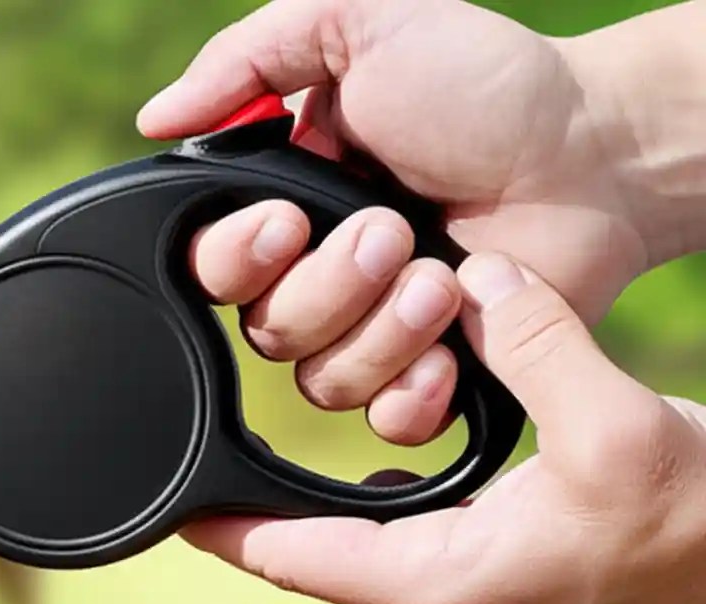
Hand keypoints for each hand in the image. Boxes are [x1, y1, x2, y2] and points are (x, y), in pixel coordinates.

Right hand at [137, 0, 656, 443]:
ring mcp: (372, 327)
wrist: (593, 149)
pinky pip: (383, 420)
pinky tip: (447, 350)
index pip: (210, 263)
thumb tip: (155, 120)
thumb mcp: (355, 24)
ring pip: (318, 379)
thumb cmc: (481, 82)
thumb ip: (246, 59)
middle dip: (325, 286)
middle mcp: (317, 273)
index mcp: (286, 200)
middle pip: (261, 329)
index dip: (235, 257)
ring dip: (380, 330)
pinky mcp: (430, 370)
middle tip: (390, 227)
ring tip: (440, 276)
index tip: (288, 217)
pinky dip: (409, 395)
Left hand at [184, 253, 705, 603]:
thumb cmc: (698, 523)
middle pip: (310, 561)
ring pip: (350, 557)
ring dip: (310, 511)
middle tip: (210, 449)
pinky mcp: (489, 589)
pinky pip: (394, 553)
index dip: (225, 530)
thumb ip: (532, 343)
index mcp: (447, 586)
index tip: (174, 500)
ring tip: (264, 451)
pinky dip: (365, 512)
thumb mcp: (616, 424)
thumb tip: (473, 278)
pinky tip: (367, 461)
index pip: (295, 560)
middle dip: (257, 512)